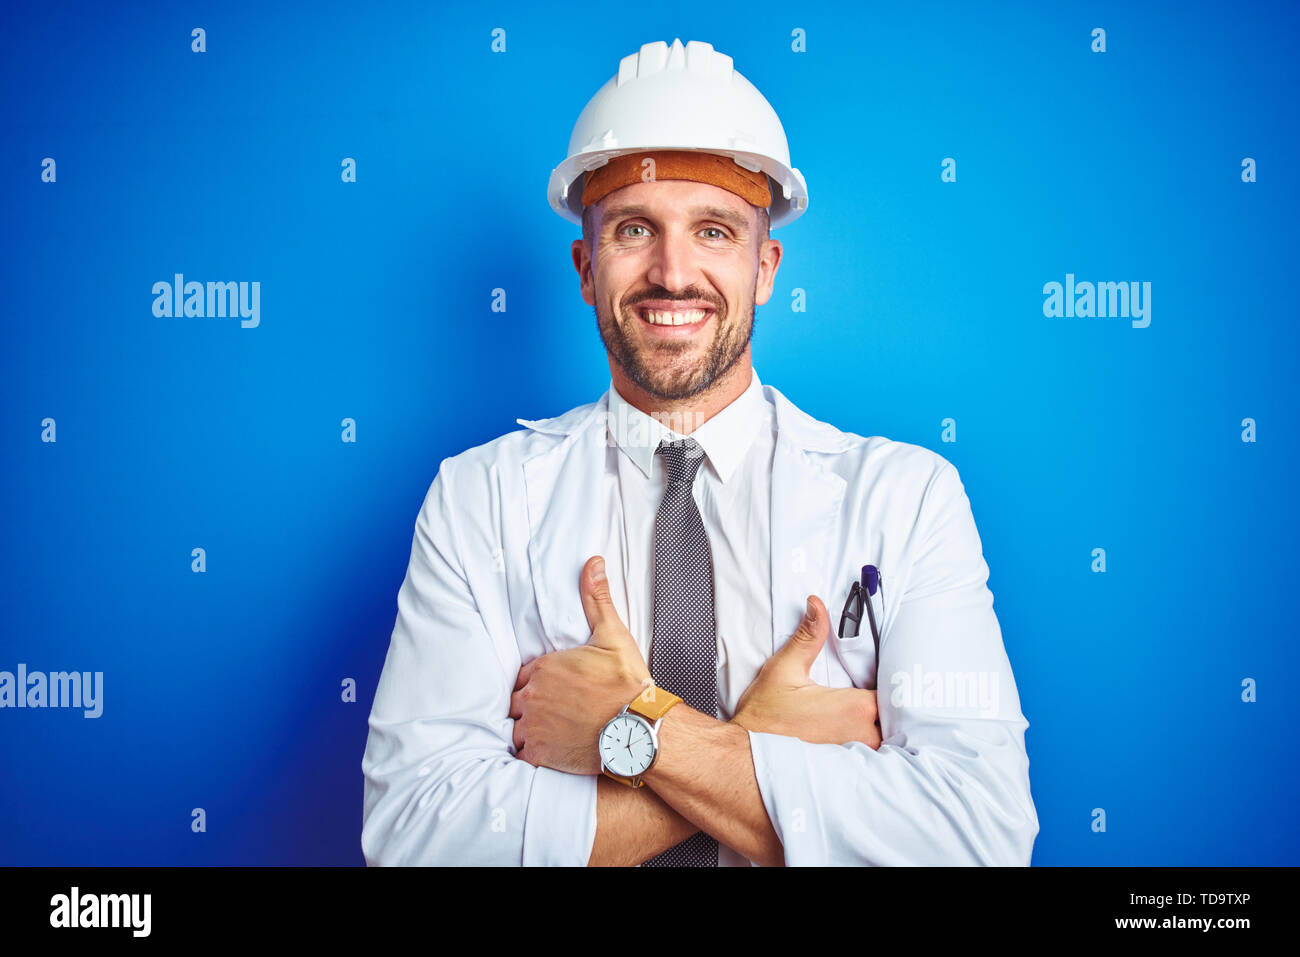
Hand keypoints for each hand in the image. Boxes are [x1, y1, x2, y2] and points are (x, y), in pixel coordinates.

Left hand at [510, 556, 651, 773]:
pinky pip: (520, 753)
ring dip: (527, 730)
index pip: (524, 674)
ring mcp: (534, 726)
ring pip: (514, 727)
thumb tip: (592, 564)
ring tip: (549, 733)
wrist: (639, 728)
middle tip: (552, 713)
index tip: (553, 690)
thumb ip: (596, 600)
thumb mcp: (613, 635)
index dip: (536, 682)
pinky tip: (546, 751)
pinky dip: (530, 753)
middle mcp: (533, 695)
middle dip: (529, 706)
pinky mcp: (539, 753)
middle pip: (516, 701)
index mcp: (545, 667)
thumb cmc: (627, 685)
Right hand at [732, 596, 881, 748]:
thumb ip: (808, 636)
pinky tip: (856, 732)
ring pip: (887, 737)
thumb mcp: (785, 669)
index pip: (896, 691)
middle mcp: (864, 736)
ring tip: (865, 712)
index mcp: (856, 708)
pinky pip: (874, 754)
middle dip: (890, 703)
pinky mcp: (849, 770)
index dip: (893, 680)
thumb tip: (817, 605)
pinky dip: (872, 742)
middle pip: (896, 715)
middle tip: (875, 688)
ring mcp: (858, 756)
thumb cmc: (764, 717)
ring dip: (882, 724)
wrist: (746, 756)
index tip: (884, 671)